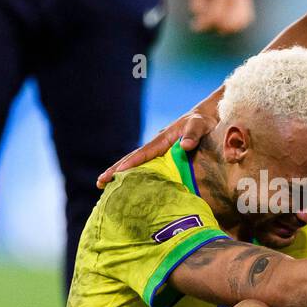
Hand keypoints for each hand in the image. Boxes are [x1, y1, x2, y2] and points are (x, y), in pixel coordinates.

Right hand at [96, 107, 213, 188]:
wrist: (207, 118)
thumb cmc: (202, 121)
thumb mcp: (199, 125)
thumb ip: (192, 134)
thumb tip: (185, 146)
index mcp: (161, 141)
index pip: (141, 154)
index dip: (129, 164)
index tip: (115, 174)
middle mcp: (156, 147)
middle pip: (132, 159)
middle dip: (115, 170)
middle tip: (99, 183)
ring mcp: (159, 153)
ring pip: (137, 165)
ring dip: (121, 174)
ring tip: (105, 187)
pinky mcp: (165, 158)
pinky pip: (147, 168)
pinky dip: (136, 177)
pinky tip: (130, 187)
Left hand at [189, 0, 253, 33]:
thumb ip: (198, 3)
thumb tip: (199, 16)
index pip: (214, 16)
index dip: (202, 24)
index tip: (193, 25)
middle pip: (230, 22)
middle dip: (216, 26)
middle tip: (205, 23)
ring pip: (242, 20)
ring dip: (230, 26)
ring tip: (218, 23)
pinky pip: (248, 13)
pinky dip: (238, 20)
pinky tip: (226, 17)